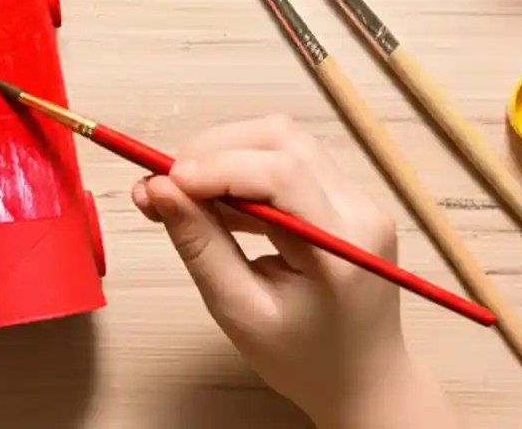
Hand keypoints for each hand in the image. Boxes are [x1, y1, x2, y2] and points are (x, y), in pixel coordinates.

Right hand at [131, 115, 455, 428]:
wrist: (363, 381)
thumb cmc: (302, 359)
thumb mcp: (238, 311)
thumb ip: (200, 245)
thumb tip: (158, 190)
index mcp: (339, 250)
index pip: (280, 174)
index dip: (215, 167)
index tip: (161, 183)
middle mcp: (360, 212)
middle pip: (282, 140)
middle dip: (214, 150)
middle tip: (165, 184)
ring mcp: (360, 200)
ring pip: (285, 140)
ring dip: (226, 154)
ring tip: (183, 192)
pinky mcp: (347, 198)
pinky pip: (291, 160)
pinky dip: (244, 168)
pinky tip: (215, 201)